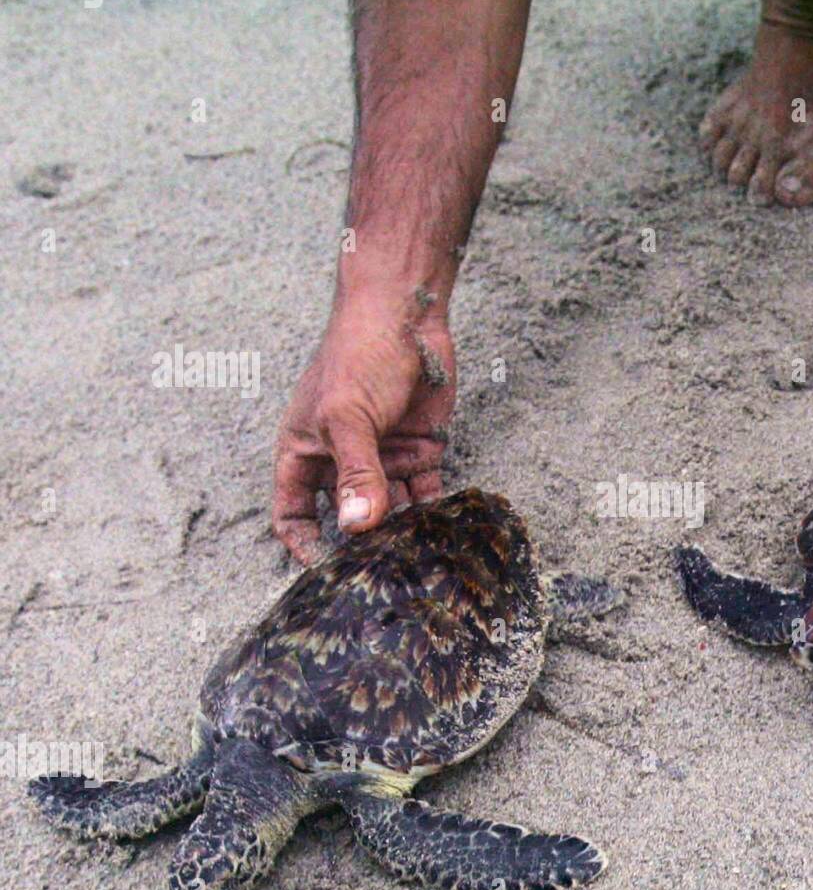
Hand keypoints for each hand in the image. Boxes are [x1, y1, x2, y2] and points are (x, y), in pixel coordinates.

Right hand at [272, 290, 455, 563]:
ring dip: (401, 533)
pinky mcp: (420, 452)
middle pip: (347, 518)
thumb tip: (357, 525)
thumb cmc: (359, 356)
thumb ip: (356, 471)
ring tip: (415, 560)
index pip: (294, 514)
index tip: (326, 573)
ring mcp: (382, 459)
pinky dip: (431, 513)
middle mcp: (341, 462)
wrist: (407, 316)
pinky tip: (442, 534)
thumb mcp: (348, 417)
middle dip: (362, 545)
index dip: (305, 544)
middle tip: (382, 574)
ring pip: (390, 511)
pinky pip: (423, 494)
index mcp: (305, 454)